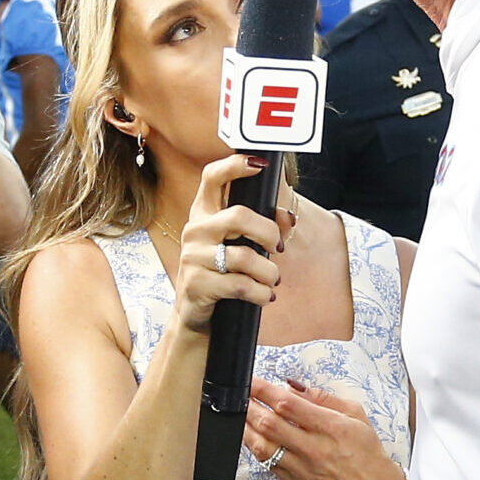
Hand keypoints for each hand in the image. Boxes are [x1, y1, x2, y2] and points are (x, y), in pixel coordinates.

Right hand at [171, 154, 282, 334]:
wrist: (195, 316)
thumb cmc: (223, 275)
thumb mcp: (241, 247)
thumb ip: (264, 227)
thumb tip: (287, 216)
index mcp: (204, 214)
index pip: (212, 178)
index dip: (234, 166)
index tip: (257, 164)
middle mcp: (194, 230)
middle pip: (239, 216)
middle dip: (268, 232)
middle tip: (277, 247)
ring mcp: (192, 257)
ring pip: (245, 257)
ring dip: (269, 272)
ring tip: (271, 280)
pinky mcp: (196, 284)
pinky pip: (241, 285)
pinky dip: (261, 293)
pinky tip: (264, 296)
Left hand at [245, 378, 403, 479]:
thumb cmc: (366, 452)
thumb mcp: (355, 415)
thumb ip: (323, 398)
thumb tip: (294, 387)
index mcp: (331, 427)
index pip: (288, 404)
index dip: (264, 390)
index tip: (252, 381)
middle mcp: (314, 449)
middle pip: (270, 424)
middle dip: (249, 406)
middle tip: (240, 395)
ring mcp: (302, 468)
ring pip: (263, 446)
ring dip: (246, 428)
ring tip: (239, 415)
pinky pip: (267, 464)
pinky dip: (255, 448)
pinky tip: (250, 436)